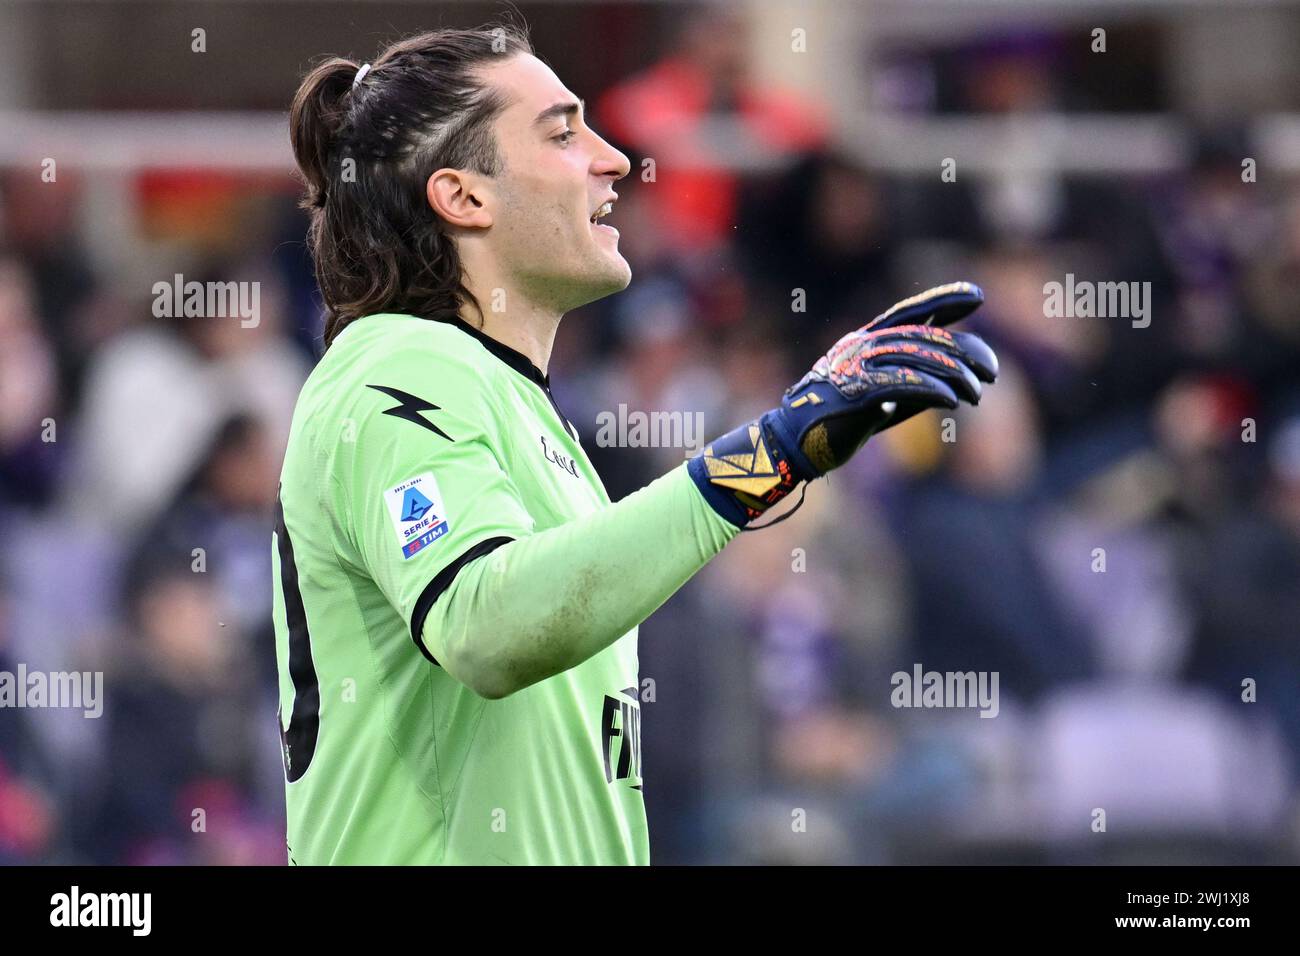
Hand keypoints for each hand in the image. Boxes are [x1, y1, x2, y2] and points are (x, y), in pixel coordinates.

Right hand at [688, 282, 998, 525]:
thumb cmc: (839, 422)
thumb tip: (957, 377)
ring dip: (955, 375)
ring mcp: (856, 365)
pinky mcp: (856, 390)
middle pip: (924, 336)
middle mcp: (861, 344)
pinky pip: (902, 383)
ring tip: (977, 393)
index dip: (943, 299)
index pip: (909, 311)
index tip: (977, 295)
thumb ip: (913, 382)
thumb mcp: (884, 397)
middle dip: (964, 351)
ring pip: (918, 358)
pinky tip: (953, 401)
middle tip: (992, 371)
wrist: (794, 445)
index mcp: (864, 340)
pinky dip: (932, 390)